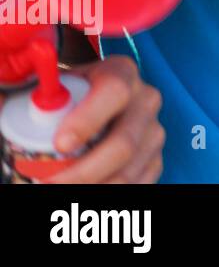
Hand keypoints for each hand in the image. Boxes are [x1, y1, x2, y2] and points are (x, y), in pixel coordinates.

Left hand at [47, 55, 164, 183]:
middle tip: (48, 183)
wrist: (93, 102)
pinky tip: (83, 190)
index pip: (114, 92)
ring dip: (91, 187)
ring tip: (58, 188)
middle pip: (124, 143)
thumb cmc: (68, 96)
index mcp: (121, 73)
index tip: (60, 144)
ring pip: (128, 172)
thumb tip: (8, 102)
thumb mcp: (53, 86)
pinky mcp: (155, 158)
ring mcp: (153, 131)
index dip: (88, 120)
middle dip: (83, 172)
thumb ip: (37, 95)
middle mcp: (145, 100)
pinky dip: (105, 193)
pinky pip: (136, 185)